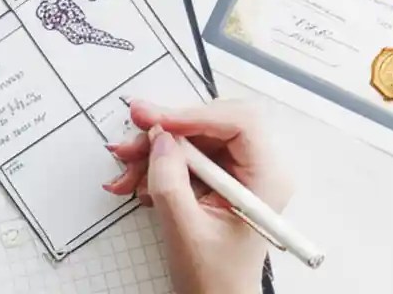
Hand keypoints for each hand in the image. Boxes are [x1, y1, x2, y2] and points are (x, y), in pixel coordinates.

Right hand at [102, 100, 291, 293]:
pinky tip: (137, 181)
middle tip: (132, 137)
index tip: (154, 122)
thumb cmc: (215, 280)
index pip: (239, 122)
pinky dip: (157, 163)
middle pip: (212, 123)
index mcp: (266, 180)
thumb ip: (169, 179)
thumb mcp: (185, 229)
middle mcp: (258, 169)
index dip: (193, 115)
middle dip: (167, 131)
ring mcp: (238, 172)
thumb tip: (159, 137)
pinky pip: (186, 155)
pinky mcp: (219, 178)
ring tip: (126, 171)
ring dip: (154, 150)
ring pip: (193, 137)